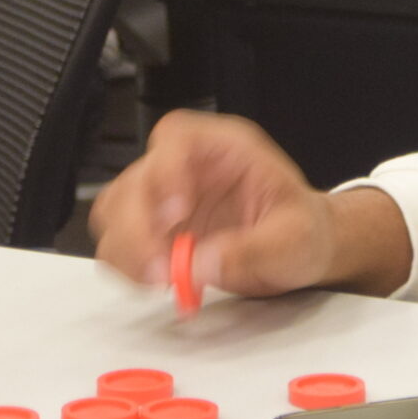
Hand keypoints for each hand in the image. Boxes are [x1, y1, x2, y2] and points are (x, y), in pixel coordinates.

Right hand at [91, 111, 408, 296]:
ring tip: (160, 278)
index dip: (166, 172)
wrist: (302, 247)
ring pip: (116, 210)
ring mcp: (164, 196)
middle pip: (136, 179)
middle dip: (138, 228)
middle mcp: (185, 165)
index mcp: (223, 146)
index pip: (176, 139)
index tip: (175, 213)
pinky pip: (120, 241)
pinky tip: (159, 279)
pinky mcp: (153, 229)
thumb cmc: (302, 229)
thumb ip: (250, 250)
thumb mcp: (293, 239)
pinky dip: (128, 265)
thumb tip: (198, 264)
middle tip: (160, 269)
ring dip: (127, 249)